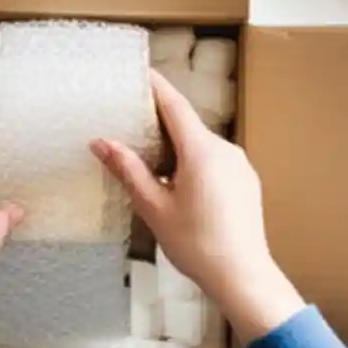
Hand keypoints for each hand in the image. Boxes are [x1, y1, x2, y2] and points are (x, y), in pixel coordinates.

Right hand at [90, 70, 303, 343]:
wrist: (243, 276)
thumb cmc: (196, 244)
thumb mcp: (154, 207)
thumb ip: (128, 170)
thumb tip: (102, 142)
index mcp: (201, 151)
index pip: (175, 106)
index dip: (155, 87)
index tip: (139, 72)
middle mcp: (225, 150)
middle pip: (186, 126)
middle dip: (159, 122)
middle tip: (131, 121)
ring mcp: (239, 165)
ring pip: (200, 146)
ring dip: (176, 148)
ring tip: (149, 162)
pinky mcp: (245, 182)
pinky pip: (214, 161)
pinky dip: (193, 163)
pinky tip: (177, 186)